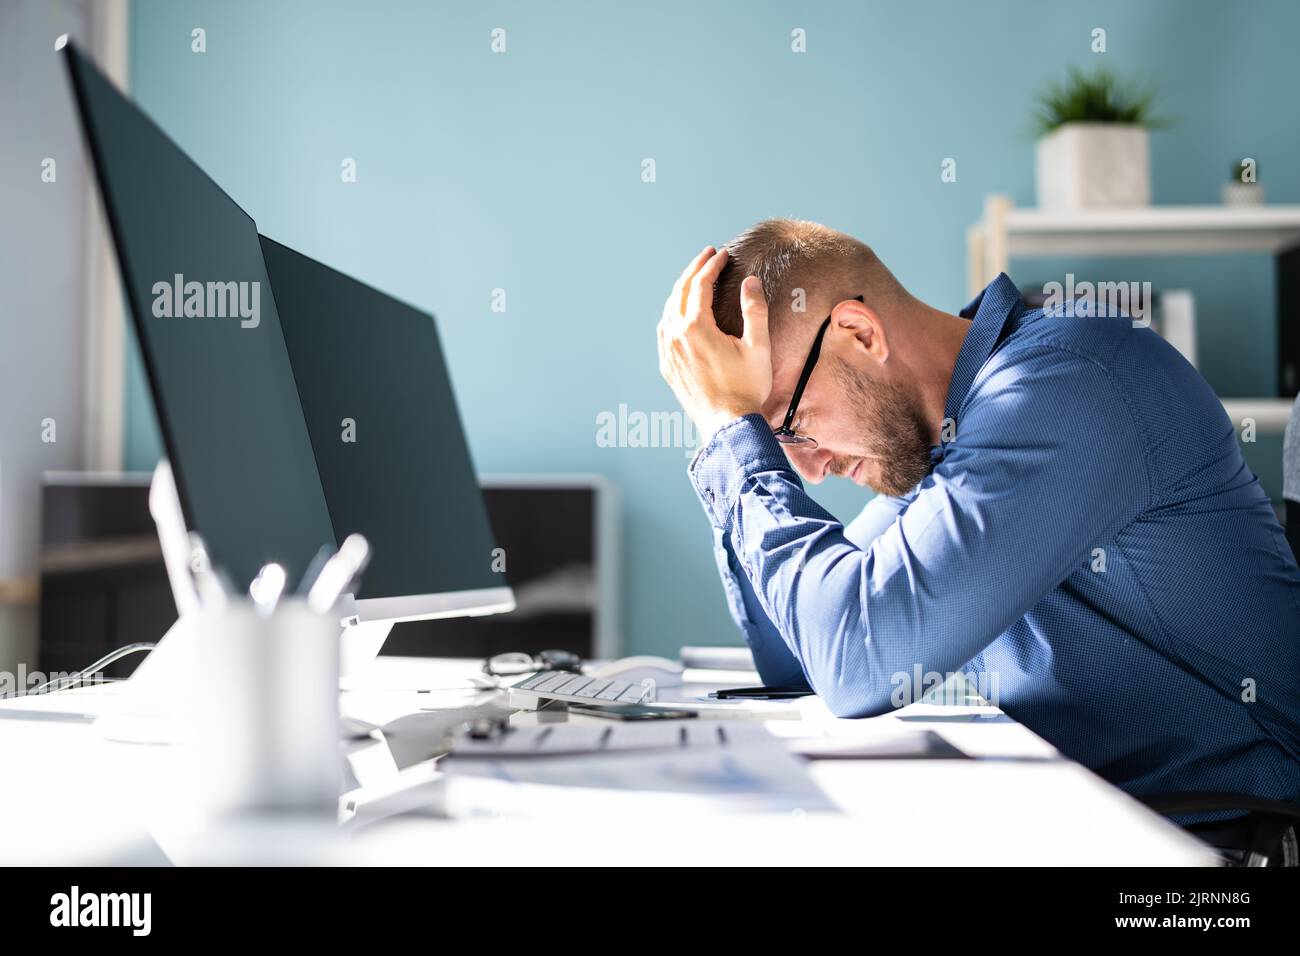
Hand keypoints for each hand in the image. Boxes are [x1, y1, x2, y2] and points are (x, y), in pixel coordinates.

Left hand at [657, 246, 771, 438]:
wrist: (727, 426)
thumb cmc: (746, 389)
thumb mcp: (758, 347)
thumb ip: (754, 310)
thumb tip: (750, 281)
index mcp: (696, 328)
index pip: (700, 284)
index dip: (712, 265)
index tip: (724, 254)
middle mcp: (675, 336)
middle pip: (680, 291)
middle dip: (695, 269)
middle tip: (708, 255)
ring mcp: (668, 352)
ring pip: (668, 310)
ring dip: (682, 289)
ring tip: (696, 278)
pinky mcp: (667, 367)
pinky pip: (664, 330)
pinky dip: (673, 312)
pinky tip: (681, 312)